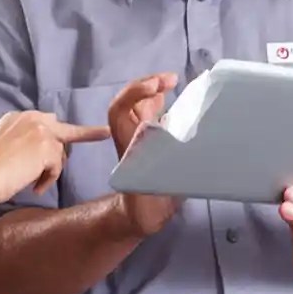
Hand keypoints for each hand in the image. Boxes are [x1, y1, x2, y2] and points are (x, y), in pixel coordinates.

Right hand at [0, 111, 108, 204]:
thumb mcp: (4, 147)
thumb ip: (23, 143)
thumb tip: (45, 154)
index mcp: (17, 117)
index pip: (44, 121)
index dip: (55, 133)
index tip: (70, 133)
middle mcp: (31, 118)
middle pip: (63, 128)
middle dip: (85, 133)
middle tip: (104, 132)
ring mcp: (42, 131)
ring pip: (60, 153)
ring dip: (50, 169)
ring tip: (32, 182)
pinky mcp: (48, 146)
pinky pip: (57, 167)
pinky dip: (48, 180)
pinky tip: (34, 187)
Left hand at [108, 73, 180, 236]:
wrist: (144, 214)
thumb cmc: (143, 205)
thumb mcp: (147, 192)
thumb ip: (153, 181)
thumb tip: (164, 164)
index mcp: (128, 143)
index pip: (119, 110)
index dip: (133, 94)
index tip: (155, 88)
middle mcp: (132, 133)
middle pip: (130, 100)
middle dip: (146, 84)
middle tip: (171, 79)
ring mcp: (140, 132)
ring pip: (141, 104)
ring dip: (154, 89)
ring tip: (172, 81)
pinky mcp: (151, 136)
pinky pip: (152, 112)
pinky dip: (161, 100)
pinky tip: (173, 94)